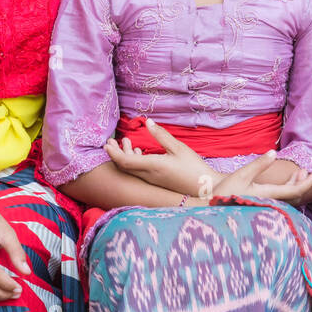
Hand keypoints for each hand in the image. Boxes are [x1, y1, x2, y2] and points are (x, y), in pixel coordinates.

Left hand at [103, 119, 219, 197]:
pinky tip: (139, 153)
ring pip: (132, 169)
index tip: (106, 144)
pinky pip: (140, 172)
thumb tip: (148, 122)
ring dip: (125, 156)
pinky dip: (135, 161)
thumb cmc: (194, 167)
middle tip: (110, 141)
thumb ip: (161, 135)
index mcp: (152, 166)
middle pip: (125, 167)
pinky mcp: (157, 182)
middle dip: (116, 154)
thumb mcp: (179, 148)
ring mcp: (152, 180)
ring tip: (126, 142)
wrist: (205, 188)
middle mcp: (149, 176)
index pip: (125, 162)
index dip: (113, 153)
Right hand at [213, 151, 311, 203]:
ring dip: (295, 184)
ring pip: (288, 198)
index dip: (307, 183)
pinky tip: (286, 181)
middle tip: (310, 171)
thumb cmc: (226, 190)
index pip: (295, 191)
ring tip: (299, 172)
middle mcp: (270, 204)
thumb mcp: (242, 174)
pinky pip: (281, 198)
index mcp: (268, 196)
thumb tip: (273, 152)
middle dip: (303, 183)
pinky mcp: (262, 205)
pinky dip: (287, 188)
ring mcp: (266, 206)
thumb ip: (259, 164)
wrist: (212, 204)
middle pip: (294, 196)